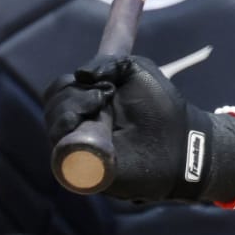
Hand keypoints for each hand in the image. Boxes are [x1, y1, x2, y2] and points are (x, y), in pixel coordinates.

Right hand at [43, 54, 214, 202]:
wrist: (181, 141)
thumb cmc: (161, 108)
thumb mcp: (137, 70)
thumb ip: (110, 63)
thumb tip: (81, 74)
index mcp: (88, 102)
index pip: (57, 91)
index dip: (67, 84)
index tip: (97, 83)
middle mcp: (80, 125)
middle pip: (53, 107)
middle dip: (71, 97)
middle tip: (103, 96)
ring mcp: (81, 148)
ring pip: (53, 128)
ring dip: (70, 112)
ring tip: (99, 109)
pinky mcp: (84, 170)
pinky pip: (60, 155)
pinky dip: (66, 138)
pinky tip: (83, 128)